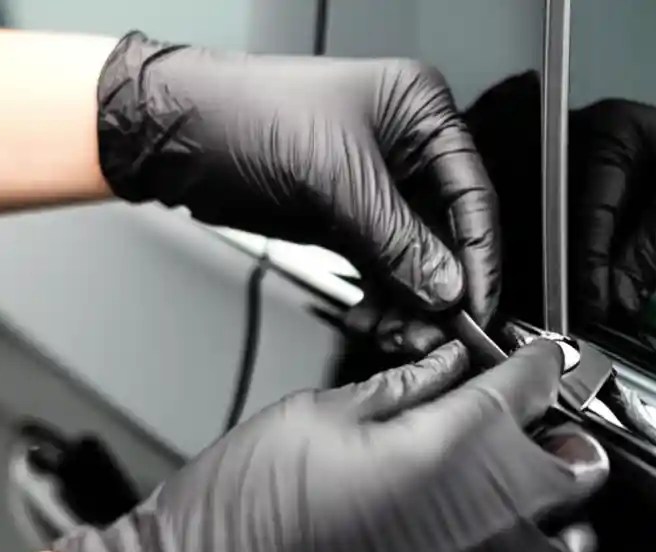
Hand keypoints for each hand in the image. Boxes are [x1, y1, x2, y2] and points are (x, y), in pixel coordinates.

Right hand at [54, 340, 607, 551]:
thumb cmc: (243, 519)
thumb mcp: (323, 414)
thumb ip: (407, 384)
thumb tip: (449, 363)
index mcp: (461, 442)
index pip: (542, 382)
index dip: (541, 362)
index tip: (537, 361)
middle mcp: (497, 516)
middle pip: (584, 464)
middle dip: (560, 436)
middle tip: (524, 426)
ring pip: (577, 542)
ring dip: (556, 511)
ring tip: (508, 492)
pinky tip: (489, 550)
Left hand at [97, 32, 500, 324]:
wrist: (175, 136)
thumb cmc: (246, 112)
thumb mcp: (336, 176)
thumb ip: (399, 240)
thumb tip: (446, 286)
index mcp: (421, 113)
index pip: (474, 194)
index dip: (480, 254)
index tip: (478, 303)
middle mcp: (407, 150)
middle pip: (449, 234)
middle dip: (443, 287)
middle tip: (441, 331)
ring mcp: (378, 189)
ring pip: (417, 261)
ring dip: (412, 303)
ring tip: (402, 334)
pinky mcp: (349, 221)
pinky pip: (384, 271)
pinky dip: (383, 301)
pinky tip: (377, 322)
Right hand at [570, 100, 655, 323]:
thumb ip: (648, 255)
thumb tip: (616, 300)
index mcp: (610, 132)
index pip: (588, 202)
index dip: (588, 257)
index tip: (594, 300)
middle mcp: (588, 148)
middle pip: (565, 216)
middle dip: (575, 265)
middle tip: (588, 309)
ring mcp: (588, 178)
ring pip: (567, 233)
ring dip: (579, 271)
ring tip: (593, 310)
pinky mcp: (595, 206)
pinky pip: (583, 241)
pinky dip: (593, 270)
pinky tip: (599, 297)